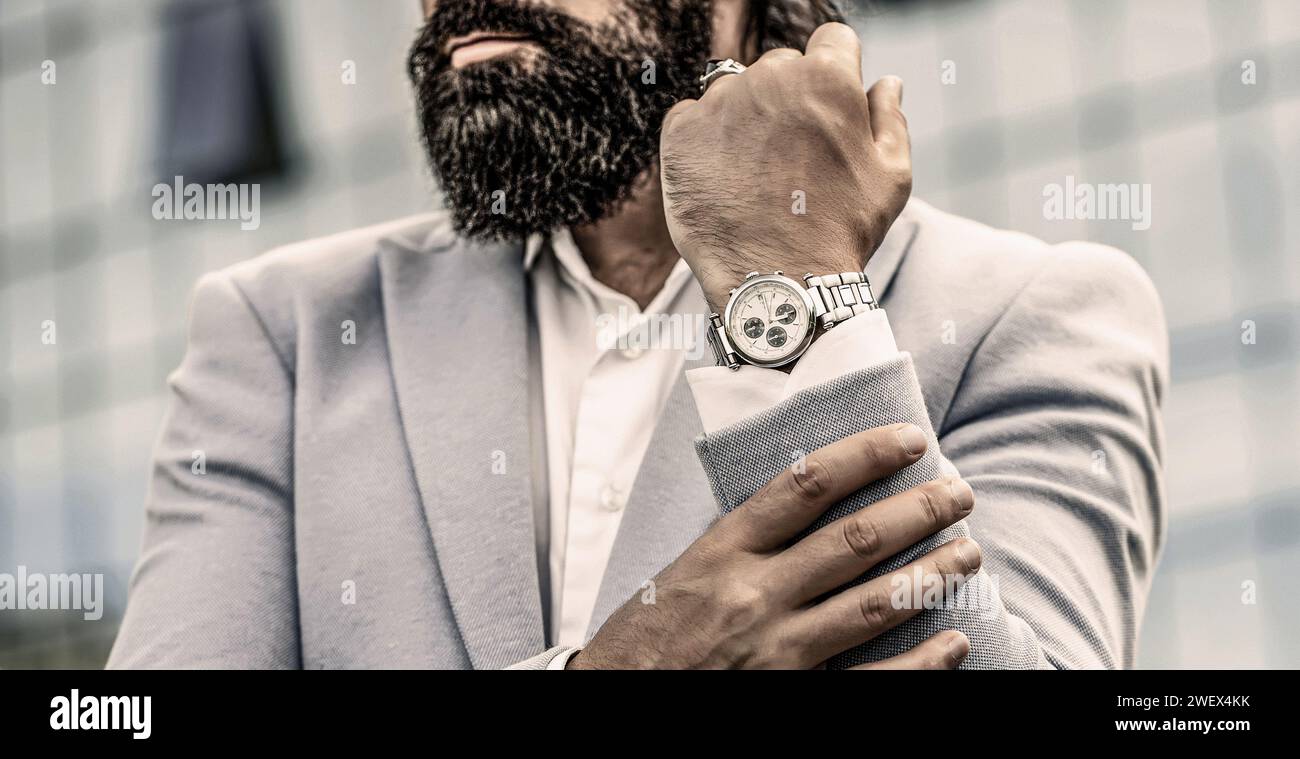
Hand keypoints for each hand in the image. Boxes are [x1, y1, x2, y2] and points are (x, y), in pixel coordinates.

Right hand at [568, 423, 979, 668]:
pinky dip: (921, 662)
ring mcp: (777, 650)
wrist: (612, 698)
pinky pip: (873, 679)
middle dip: (919, 510)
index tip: (908, 438)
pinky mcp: (792, 695)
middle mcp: (754, 594)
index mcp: (723, 551)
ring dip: (932, 575)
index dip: (866, 455)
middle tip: (959, 492)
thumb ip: (745, 541)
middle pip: (856, 540)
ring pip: (874, 603)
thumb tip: (813, 502)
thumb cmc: (648, 636)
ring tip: (969, 552)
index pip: (807, 486)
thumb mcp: (684, 570)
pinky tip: (954, 641)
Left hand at [659, 23, 911, 312]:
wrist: (775, 282)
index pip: (833, 41)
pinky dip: (704, 140)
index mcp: (828, 78)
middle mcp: (771, 78)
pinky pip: (692, 116)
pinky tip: (723, 178)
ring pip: (734, 88)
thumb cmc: (841, 233)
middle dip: (790, 98)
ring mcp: (721, 103)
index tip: (828, 110)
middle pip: (782, 66)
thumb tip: (885, 82)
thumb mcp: (891, 178)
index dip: (836, 73)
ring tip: (755, 173)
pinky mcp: (681, 132)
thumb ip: (890, 118)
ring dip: (745, 116)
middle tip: (793, 156)